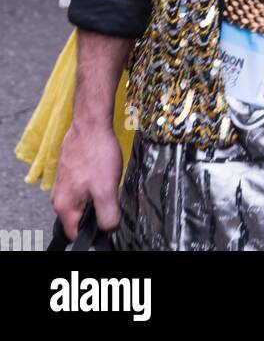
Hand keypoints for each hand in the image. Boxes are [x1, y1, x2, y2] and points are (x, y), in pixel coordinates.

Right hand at [52, 120, 122, 240]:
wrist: (91, 123)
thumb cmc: (96, 153)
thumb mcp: (107, 190)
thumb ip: (107, 217)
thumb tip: (109, 231)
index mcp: (63, 207)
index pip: (76, 234)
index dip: (94, 231)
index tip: (106, 216)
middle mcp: (59, 197)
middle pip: (80, 218)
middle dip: (96, 211)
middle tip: (108, 194)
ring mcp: (63, 184)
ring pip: (83, 202)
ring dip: (96, 196)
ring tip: (105, 180)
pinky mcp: (70, 173)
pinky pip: (83, 188)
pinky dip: (94, 184)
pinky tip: (102, 171)